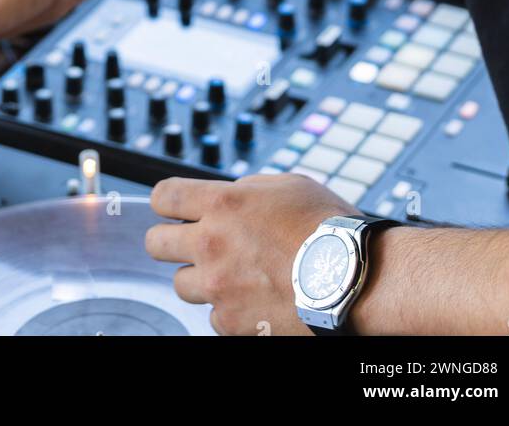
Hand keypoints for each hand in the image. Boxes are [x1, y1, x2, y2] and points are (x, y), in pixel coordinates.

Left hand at [146, 172, 360, 335]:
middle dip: (171, 242)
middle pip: (156, 243)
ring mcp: (217, 286)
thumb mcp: (287, 186)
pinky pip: (213, 316)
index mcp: (222, 203)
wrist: (351, 280)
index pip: (164, 196)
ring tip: (234, 276)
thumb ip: (247, 190)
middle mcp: (210, 244)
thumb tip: (230, 195)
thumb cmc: (327, 230)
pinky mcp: (229, 322)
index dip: (168, 202)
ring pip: (181, 284)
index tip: (175, 209)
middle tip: (194, 245)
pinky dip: (229, 310)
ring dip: (201, 279)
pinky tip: (255, 299)